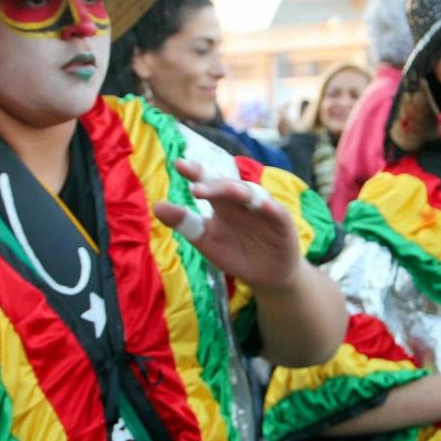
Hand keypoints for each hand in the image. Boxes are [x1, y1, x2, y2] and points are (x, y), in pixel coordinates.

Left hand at [153, 159, 302, 290]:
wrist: (267, 277)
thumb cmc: (235, 253)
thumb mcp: (206, 240)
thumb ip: (185, 223)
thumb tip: (157, 206)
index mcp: (222, 202)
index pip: (208, 181)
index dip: (196, 171)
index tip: (178, 164)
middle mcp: (242, 200)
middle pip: (228, 185)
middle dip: (214, 184)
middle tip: (195, 188)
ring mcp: (263, 209)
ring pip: (251, 193)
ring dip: (237, 191)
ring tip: (224, 190)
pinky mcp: (282, 222)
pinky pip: (276, 211)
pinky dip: (268, 206)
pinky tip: (258, 204)